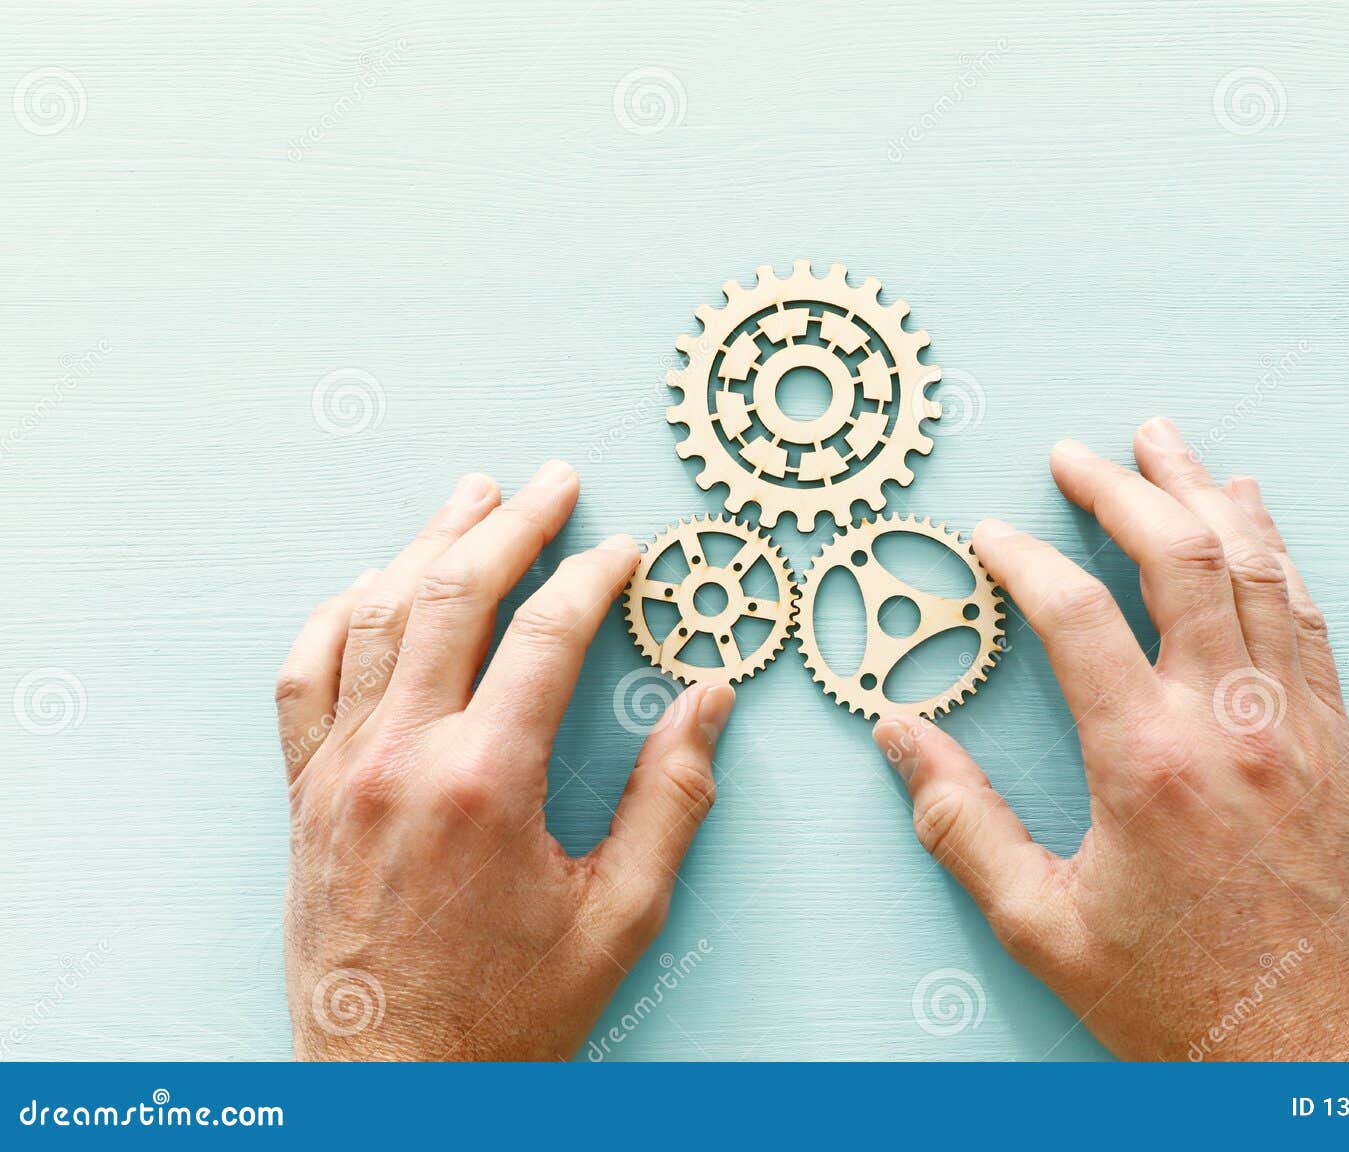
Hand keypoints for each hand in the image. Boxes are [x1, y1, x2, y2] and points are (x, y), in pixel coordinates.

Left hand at [275, 461, 733, 1059]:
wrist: (394, 1086)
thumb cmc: (508, 1014)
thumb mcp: (621, 916)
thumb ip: (671, 800)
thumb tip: (709, 706)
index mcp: (486, 782)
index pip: (545, 634)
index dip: (593, 578)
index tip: (625, 552)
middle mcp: (401, 758)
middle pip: (452, 596)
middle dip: (511, 524)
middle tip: (553, 481)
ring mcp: (340, 772)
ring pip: (372, 617)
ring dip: (424, 544)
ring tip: (469, 496)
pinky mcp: (305, 796)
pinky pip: (301, 676)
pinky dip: (333, 615)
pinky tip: (365, 584)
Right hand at [874, 419, 1348, 1060]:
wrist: (1309, 1057)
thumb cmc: (1175, 1001)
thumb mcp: (1041, 924)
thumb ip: (960, 823)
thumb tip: (900, 741)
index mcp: (1148, 762)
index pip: (1077, 614)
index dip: (1024, 558)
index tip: (992, 533)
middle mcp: (1233, 725)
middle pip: (1181, 559)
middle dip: (1124, 489)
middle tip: (1078, 453)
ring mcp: (1297, 728)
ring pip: (1257, 573)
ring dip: (1209, 496)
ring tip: (1169, 445)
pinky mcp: (1338, 745)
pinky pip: (1307, 622)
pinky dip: (1276, 559)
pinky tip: (1256, 526)